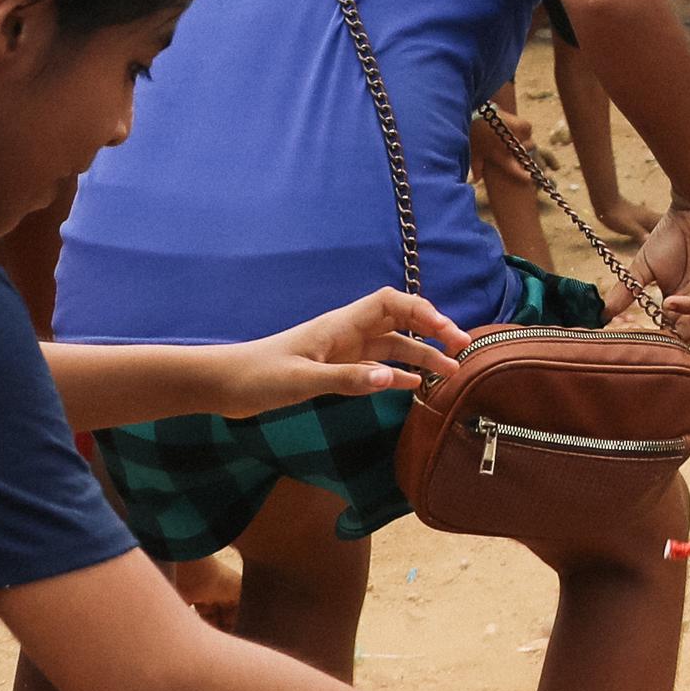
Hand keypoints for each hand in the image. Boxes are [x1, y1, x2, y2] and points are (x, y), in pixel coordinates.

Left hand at [208, 287, 474, 417]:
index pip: (392, 303)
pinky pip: (374, 370)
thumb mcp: (303, 380)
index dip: (423, 310)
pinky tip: (412, 387)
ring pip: (391, 349)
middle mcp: (347, 334)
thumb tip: (394, 380)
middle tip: (462, 352)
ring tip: (449, 374)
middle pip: (400, 325)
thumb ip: (347, 380)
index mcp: (342, 325)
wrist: (227, 384)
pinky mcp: (333, 371)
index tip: (448, 331)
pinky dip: (395, 376)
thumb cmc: (260, 376)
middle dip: (432, 334)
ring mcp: (342, 353)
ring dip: (420, 358)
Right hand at [635, 203, 689, 339]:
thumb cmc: (671, 236)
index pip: (667, 334)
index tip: (625, 342)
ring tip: (651, 327)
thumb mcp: (642, 269)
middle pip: (682, 335)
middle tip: (637, 344)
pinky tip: (668, 304)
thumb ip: (626, 292)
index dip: (649, 340)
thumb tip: (602, 315)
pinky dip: (689, 306)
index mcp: (680, 304)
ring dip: (674, 328)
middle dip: (661, 341)